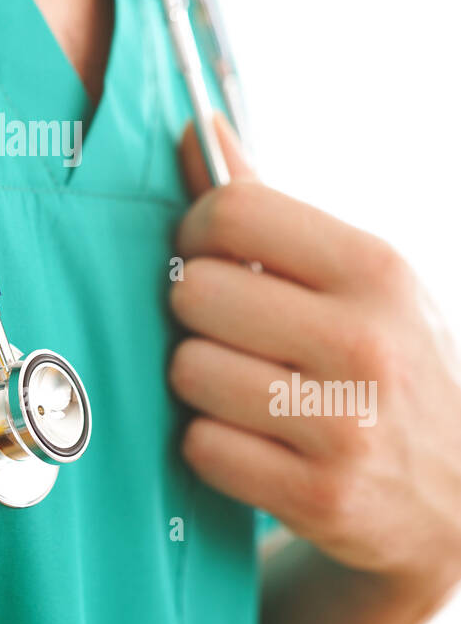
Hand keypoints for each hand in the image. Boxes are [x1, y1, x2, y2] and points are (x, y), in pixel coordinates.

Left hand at [169, 117, 460, 601]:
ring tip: (242, 388)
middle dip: (196, 313)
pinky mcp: (319, 497)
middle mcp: (367, 342)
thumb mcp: (355, 277)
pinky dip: (212, 444)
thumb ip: (268, 205)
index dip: (196, 230)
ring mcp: (346, 425)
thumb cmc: (386, 364)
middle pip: (197, 291)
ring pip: (189, 370)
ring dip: (199, 382)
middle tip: (227, 332)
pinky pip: (202, 445)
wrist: (455, 495)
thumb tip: (197, 126)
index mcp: (376, 269)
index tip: (208, 255)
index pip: (234, 211)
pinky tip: (252, 441)